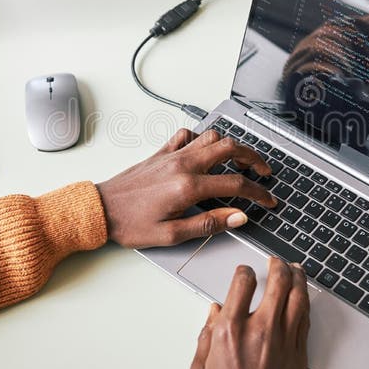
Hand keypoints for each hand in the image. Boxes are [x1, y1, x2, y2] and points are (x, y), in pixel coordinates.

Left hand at [96, 129, 277, 248]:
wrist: (100, 210)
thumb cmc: (130, 224)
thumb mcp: (172, 235)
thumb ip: (209, 224)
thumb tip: (238, 216)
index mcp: (188, 187)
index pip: (236, 184)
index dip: (258, 193)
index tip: (268, 200)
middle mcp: (183, 165)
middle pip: (230, 149)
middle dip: (254, 157)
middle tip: (264, 171)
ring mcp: (172, 155)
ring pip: (211, 136)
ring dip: (231, 145)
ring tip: (240, 159)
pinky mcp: (161, 152)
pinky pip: (187, 134)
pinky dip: (201, 138)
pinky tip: (204, 151)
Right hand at [190, 258, 308, 368]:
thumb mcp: (200, 368)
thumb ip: (206, 334)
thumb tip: (214, 312)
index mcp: (230, 331)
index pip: (242, 283)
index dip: (244, 271)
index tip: (245, 272)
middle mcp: (259, 331)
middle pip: (277, 282)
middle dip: (278, 265)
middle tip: (277, 261)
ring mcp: (283, 341)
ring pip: (298, 297)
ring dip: (298, 278)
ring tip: (296, 269)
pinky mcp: (300, 355)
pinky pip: (306, 320)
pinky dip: (304, 303)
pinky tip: (302, 297)